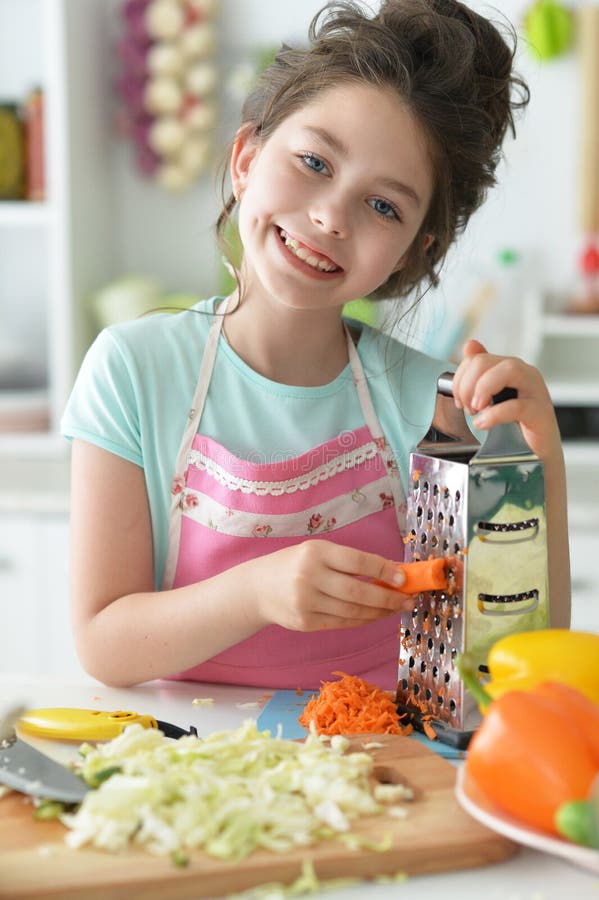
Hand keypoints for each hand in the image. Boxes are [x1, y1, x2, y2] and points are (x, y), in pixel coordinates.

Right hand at [246, 539, 413, 631]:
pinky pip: (342, 623)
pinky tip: (375, 615)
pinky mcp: (305, 622)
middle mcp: (309, 576)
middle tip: (408, 600)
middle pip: (358, 592)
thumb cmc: (294, 565)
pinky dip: (363, 620)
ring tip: (396, 608)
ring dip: (379, 612)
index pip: (357, 562)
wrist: (257, 588)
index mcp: (315, 552)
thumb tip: (391, 572)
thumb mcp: (317, 552)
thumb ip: (349, 561)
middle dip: (388, 598)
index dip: (384, 570)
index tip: (404, 578)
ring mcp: (306, 602)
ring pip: (353, 612)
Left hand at [452, 339, 560, 460]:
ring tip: (475, 410)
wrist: (537, 455)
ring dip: (482, 389)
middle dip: (467, 385)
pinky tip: (483, 423)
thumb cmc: (515, 428)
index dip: (460, 378)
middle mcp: (524, 373)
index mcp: (509, 369)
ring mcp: (535, 390)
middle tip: (467, 408)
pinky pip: (517, 405)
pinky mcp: (540, 412)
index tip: (459, 400)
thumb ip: (479, 373)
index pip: (476, 358)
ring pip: (508, 370)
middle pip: (486, 362)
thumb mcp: (492, 398)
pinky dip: (494, 414)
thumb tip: (470, 346)